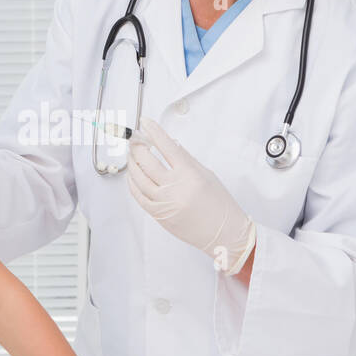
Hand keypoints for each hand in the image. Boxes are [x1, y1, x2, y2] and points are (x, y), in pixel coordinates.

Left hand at [126, 117, 256, 274]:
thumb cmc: (220, 204)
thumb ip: (186, 159)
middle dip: (138, 147)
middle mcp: (175, 187)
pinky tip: (132, 175)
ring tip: (131, 155)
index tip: (145, 122)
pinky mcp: (158, 215)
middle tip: (135, 140)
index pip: (167, 147)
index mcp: (189, 174)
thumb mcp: (207, 175)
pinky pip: (139, 196)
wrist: (224, 234)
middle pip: (147, 161)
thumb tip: (169, 144)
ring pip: (139, 178)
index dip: (154, 132)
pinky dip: (132, 183)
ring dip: (132, 163)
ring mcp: (164, 202)